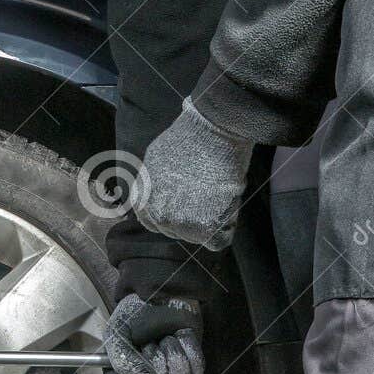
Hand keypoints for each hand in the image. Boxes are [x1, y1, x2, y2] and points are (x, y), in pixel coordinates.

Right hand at [102, 292, 203, 373]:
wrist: (163, 291)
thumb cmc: (137, 312)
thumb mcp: (117, 332)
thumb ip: (120, 358)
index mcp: (127, 371)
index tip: (135, 364)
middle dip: (154, 360)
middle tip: (151, 342)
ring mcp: (171, 370)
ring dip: (172, 354)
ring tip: (167, 337)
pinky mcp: (192, 362)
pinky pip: (195, 370)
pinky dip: (188, 347)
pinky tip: (181, 334)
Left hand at [135, 97, 253, 250]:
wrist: (212, 132)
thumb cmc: (190, 137)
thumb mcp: (156, 158)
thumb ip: (155, 182)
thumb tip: (162, 192)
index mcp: (144, 198)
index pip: (152, 221)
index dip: (171, 214)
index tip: (186, 207)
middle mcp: (158, 213)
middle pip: (175, 231)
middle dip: (190, 219)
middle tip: (208, 198)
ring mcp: (180, 223)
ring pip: (196, 236)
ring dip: (209, 221)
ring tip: (219, 195)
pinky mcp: (204, 228)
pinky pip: (217, 241)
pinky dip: (226, 228)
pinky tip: (229, 209)